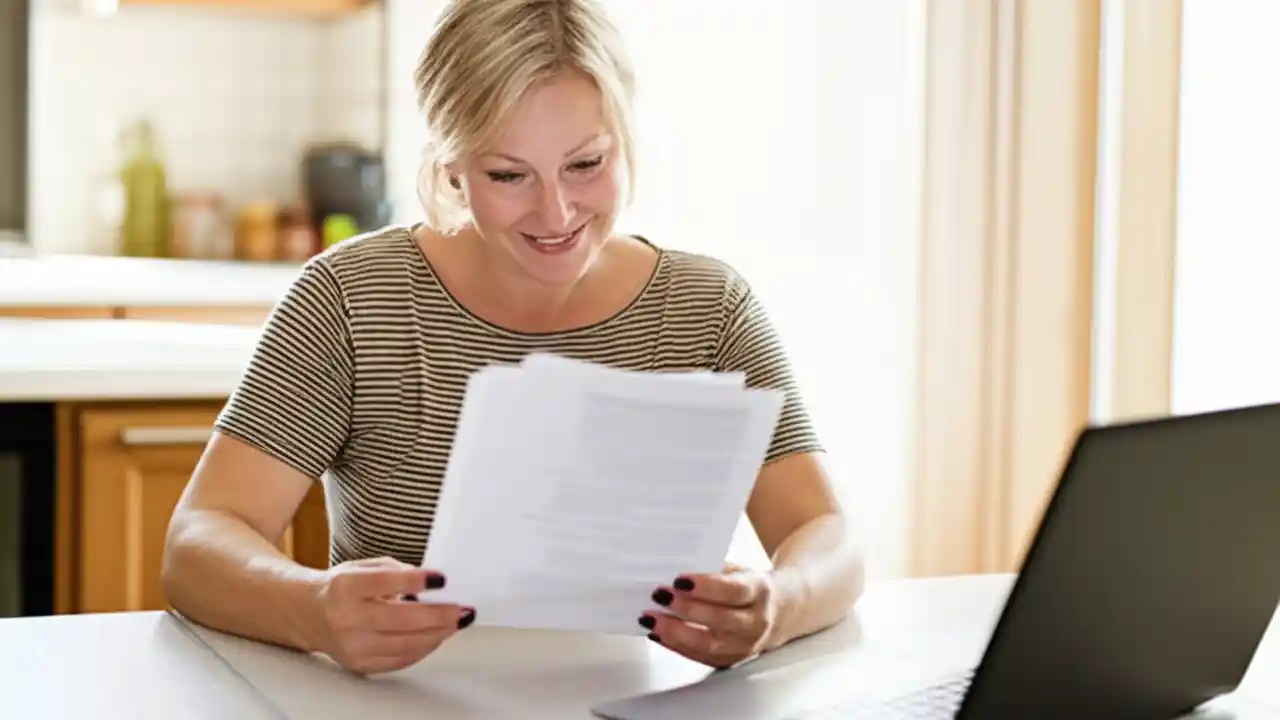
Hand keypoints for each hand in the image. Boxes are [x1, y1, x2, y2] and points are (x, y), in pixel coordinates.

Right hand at [310, 557, 474, 674]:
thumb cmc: (342, 588)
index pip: (385, 582)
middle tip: (463, 610)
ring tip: (456, 622)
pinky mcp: (360, 664)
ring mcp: (352, 645)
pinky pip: (400, 660)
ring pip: (404, 644)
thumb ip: (395, 572)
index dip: (416, 581)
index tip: (442, 579)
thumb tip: (432, 584)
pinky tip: (437, 636)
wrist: (309, 614)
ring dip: (437, 634)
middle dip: (439, 616)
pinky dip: (423, 648)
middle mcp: (346, 618)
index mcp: (345, 586)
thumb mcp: (363, 567)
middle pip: (400, 620)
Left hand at [639, 563, 780, 668]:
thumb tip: (673, 569)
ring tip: (651, 619)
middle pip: (719, 620)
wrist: (782, 611)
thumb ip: (713, 570)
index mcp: (760, 591)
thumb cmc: (753, 587)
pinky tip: (659, 634)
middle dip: (685, 609)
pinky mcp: (732, 660)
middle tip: (659, 596)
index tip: (679, 580)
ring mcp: (746, 646)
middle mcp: (756, 622)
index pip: (733, 591)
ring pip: (709, 644)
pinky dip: (676, 646)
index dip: (706, 586)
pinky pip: (701, 657)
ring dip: (675, 632)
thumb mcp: (741, 570)